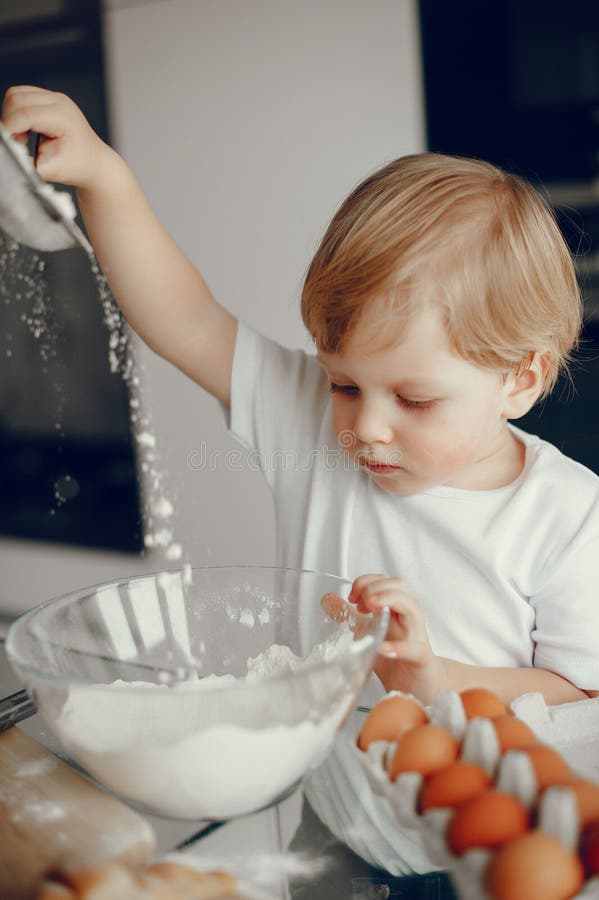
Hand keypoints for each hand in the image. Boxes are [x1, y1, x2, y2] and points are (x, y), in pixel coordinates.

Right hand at [2, 85, 111, 188]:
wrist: (94, 161)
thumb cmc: (78, 166)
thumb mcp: (52, 171)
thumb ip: (29, 164)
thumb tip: (11, 157)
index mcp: (63, 117)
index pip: (25, 114)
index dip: (9, 128)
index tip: (5, 144)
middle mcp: (59, 101)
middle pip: (16, 98)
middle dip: (8, 121)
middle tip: (16, 143)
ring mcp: (54, 97)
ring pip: (16, 94)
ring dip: (11, 115)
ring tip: (22, 137)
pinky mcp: (48, 98)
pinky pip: (21, 96)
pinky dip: (16, 112)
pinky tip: (26, 130)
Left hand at [349, 573, 445, 704]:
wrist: (418, 687)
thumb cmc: (396, 657)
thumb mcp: (368, 633)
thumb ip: (349, 616)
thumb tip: (328, 599)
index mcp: (395, 609)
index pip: (385, 581)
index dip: (368, 582)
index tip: (352, 596)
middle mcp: (407, 618)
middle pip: (399, 587)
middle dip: (376, 588)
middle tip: (360, 603)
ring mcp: (416, 636)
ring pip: (412, 608)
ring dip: (389, 601)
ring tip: (369, 610)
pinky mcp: (421, 659)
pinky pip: (415, 649)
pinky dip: (398, 647)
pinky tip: (382, 648)